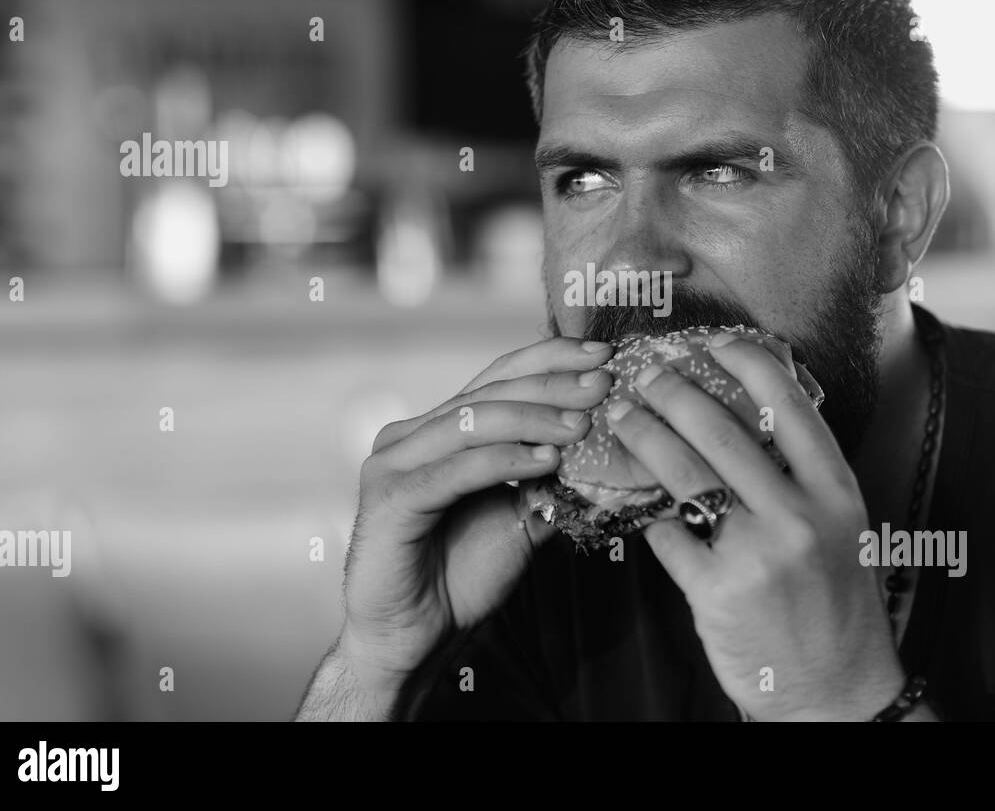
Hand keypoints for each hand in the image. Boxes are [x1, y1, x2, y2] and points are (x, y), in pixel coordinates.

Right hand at [338, 337, 613, 695]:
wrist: (410, 641)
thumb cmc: (459, 579)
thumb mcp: (520, 518)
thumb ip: (549, 480)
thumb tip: (605, 447)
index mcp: (438, 430)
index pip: (499, 376)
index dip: (551, 360)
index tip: (605, 355)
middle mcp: (411, 435)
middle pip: (489, 393)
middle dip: (552, 385)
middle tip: (603, 382)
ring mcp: (393, 462)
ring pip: (472, 422)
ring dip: (533, 419)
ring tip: (582, 423)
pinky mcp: (389, 497)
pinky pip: (455, 470)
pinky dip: (504, 460)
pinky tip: (545, 460)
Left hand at [607, 332, 905, 720]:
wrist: (837, 691)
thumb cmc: (834, 604)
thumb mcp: (841, 530)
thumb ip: (802, 479)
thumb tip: (745, 420)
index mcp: (837, 492)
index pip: (790, 405)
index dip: (747, 362)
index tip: (715, 341)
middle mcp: (801, 516)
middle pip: (722, 431)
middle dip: (672, 392)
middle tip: (643, 373)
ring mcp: (758, 555)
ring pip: (684, 474)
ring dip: (643, 436)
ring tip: (620, 416)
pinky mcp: (717, 592)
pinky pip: (666, 536)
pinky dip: (645, 514)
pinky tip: (631, 498)